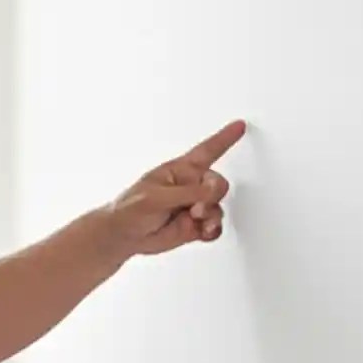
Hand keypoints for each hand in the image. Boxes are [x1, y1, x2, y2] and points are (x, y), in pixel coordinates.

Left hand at [100, 119, 245, 257]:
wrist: (122, 236)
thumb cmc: (129, 209)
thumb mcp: (157, 196)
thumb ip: (188, 192)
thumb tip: (212, 189)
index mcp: (179, 171)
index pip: (206, 151)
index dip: (224, 138)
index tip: (239, 126)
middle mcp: (189, 187)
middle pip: (217, 184)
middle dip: (212, 195)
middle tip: (196, 207)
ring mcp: (193, 207)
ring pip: (218, 207)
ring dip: (211, 215)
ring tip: (194, 219)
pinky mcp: (194, 226)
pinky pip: (215, 227)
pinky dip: (213, 230)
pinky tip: (204, 231)